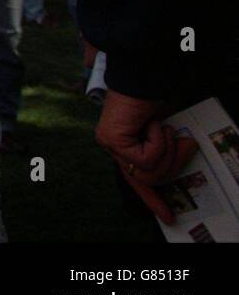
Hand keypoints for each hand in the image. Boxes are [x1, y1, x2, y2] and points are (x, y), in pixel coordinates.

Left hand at [94, 90, 197, 223]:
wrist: (144, 78)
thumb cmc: (152, 100)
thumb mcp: (164, 132)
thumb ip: (164, 151)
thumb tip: (174, 165)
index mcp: (123, 147)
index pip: (135, 181)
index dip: (152, 199)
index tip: (168, 216)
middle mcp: (112, 147)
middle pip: (148, 179)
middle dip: (173, 163)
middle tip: (185, 143)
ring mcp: (110, 144)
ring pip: (148, 172)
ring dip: (167, 151)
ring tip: (166, 130)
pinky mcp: (113, 140)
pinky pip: (146, 158)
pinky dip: (159, 141)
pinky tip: (153, 124)